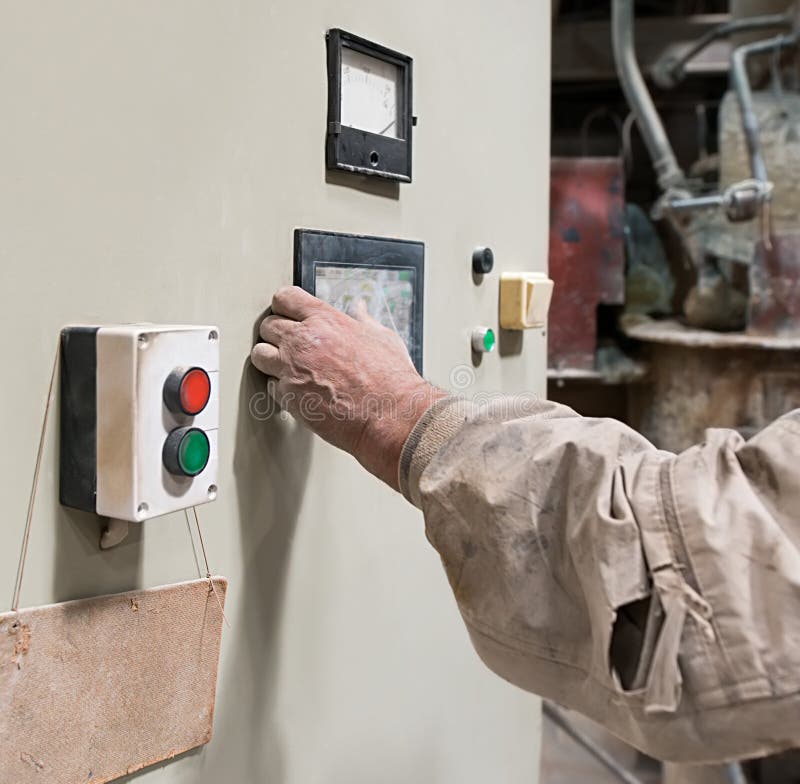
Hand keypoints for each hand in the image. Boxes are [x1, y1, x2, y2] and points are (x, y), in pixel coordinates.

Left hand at [251, 286, 444, 488]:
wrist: (389, 415)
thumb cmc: (391, 380)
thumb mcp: (382, 337)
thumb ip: (364, 320)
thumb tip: (359, 308)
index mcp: (325, 320)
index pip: (286, 298)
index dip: (285, 306)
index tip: (288, 315)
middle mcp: (303, 340)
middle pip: (267, 325)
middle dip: (276, 334)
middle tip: (289, 345)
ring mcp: (292, 368)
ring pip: (259, 354)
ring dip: (270, 359)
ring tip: (286, 368)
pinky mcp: (288, 396)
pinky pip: (270, 386)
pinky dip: (281, 389)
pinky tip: (298, 391)